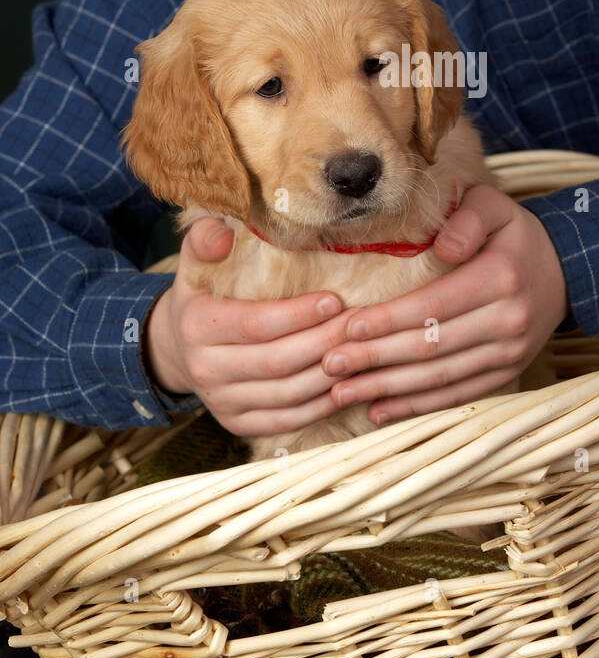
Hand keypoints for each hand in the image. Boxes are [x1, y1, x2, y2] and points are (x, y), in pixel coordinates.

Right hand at [141, 216, 356, 436]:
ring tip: (361, 350)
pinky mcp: (238, 424)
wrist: (177, 349)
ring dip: (330, 375)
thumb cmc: (201, 297)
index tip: (334, 300)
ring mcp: (222, 403)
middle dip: (324, 342)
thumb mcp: (193, 265)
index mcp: (197, 327)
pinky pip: (287, 420)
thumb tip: (222, 232)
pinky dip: (321, 406)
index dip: (298, 315)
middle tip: (361, 323)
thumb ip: (204, 240)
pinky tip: (348, 384)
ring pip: (288, 395)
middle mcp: (206, 371)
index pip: (256, 324)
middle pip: (278, 362)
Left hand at [320, 185, 569, 422]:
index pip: (434, 305)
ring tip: (341, 392)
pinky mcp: (506, 375)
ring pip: (439, 378)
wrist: (565, 271)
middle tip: (329, 364)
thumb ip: (468, 218)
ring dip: (388, 389)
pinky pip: (456, 395)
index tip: (348, 327)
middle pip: (431, 347)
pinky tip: (378, 410)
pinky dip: (416, 406)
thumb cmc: (514, 235)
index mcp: (501, 278)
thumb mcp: (495, 207)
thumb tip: (444, 247)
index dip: (390, 320)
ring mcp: (509, 354)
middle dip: (376, 358)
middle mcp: (507, 322)